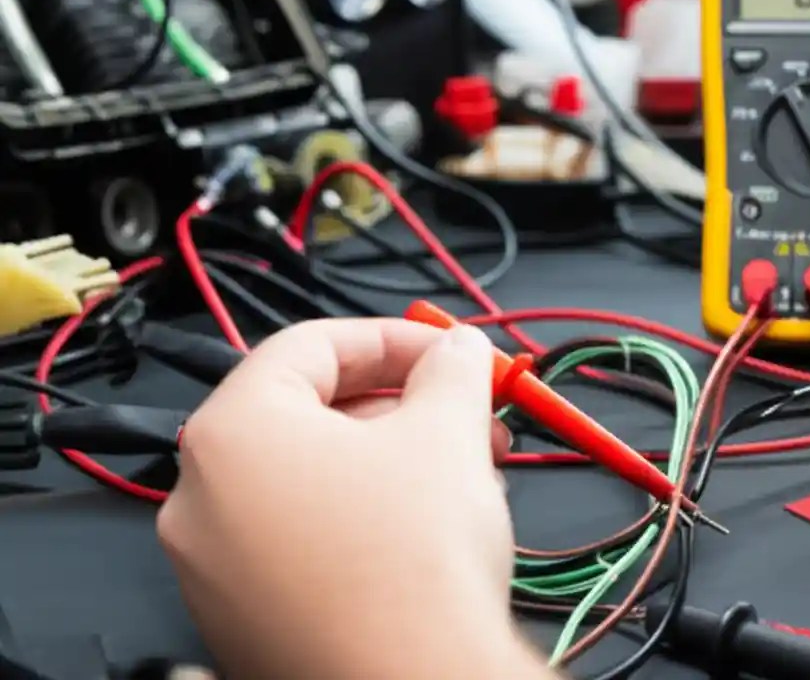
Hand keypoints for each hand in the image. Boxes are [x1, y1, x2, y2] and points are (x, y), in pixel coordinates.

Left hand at [157, 319, 551, 678]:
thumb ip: (451, 369)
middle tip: (462, 411)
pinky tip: (424, 527)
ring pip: (307, 480)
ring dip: (388, 461)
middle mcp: (200, 498)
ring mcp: (213, 567)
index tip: (446, 350)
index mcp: (231, 432)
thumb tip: (456, 351)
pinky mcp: (241, 618)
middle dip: (398, 406)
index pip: (310, 346)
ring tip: (460, 473)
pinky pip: (299, 539)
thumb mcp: (448, 432)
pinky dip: (358, 517)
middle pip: (305, 414)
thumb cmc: (415, 566)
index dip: (392, 338)